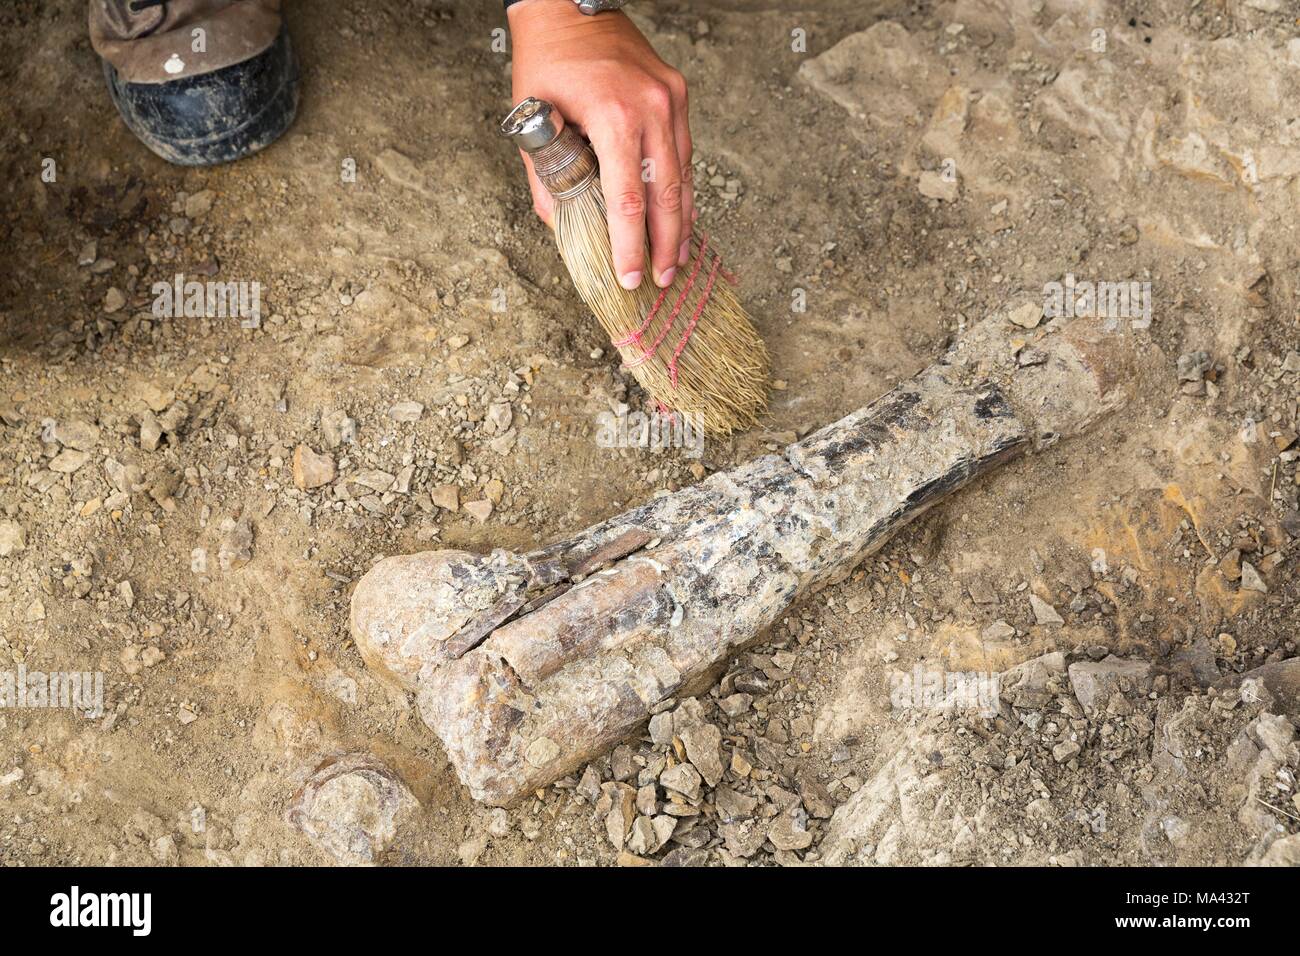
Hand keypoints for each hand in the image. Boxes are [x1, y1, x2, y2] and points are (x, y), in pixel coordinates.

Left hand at [508, 0, 693, 289]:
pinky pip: (683, 153)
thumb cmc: (546, 62)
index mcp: (613, 117)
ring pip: (683, 176)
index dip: (630, 247)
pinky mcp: (676, 95)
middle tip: (662, 280)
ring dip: (680, 222)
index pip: (627, 200)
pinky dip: (680, 189)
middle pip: (666, 195)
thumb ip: (547, 181)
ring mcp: (670, 100)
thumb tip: (563, 231)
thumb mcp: (532, 122)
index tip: (630, 278)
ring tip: (675, 260)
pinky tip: (677, 217)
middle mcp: (650, 108)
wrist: (570, 6)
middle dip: (665, 245)